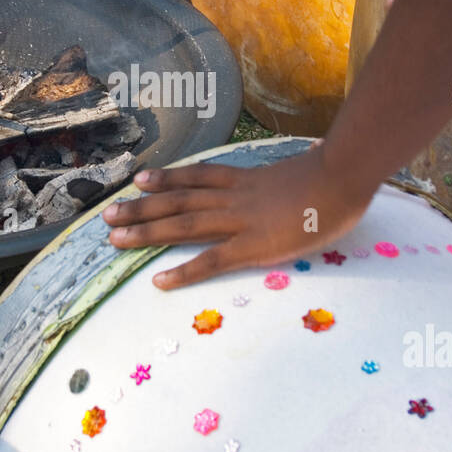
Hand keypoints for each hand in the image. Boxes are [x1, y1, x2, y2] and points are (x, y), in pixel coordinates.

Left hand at [103, 147, 368, 289]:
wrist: (344, 176)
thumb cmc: (335, 175)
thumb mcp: (304, 170)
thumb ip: (290, 177)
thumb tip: (297, 175)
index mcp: (248, 180)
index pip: (199, 176)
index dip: (168, 178)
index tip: (140, 180)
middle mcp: (235, 197)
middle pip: (179, 200)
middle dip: (142, 208)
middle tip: (107, 215)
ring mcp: (241, 221)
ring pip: (184, 225)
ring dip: (147, 232)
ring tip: (115, 238)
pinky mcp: (253, 247)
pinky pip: (211, 261)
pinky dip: (184, 271)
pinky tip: (159, 281)